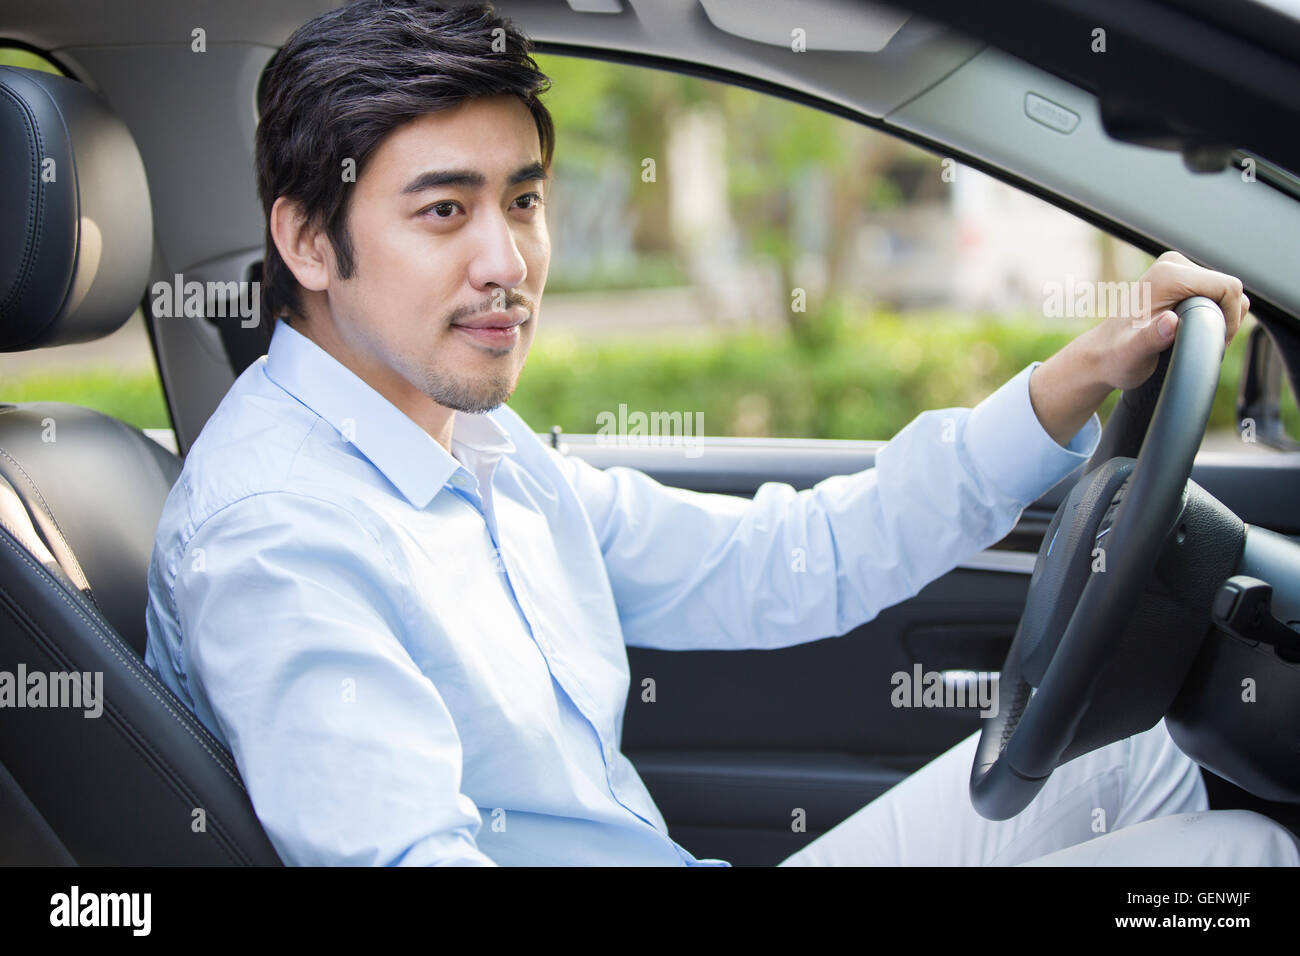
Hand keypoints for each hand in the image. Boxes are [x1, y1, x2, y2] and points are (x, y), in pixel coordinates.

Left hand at [1086, 250, 1248, 391]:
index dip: (1230, 319)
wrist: (1102, 355)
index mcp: (1169, 274)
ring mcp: (1177, 270)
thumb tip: (1170, 322)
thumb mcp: (1134, 353)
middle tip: (1197, 344)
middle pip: (1229, 290)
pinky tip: (1191, 331)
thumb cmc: (1116, 357)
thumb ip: (1151, 338)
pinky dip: (1212, 314)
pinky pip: (1215, 295)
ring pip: (1225, 293)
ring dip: (1219, 319)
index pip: (1228, 288)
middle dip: (1224, 320)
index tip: (1211, 342)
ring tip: (1192, 339)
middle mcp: (1174, 265)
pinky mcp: (1180, 279)